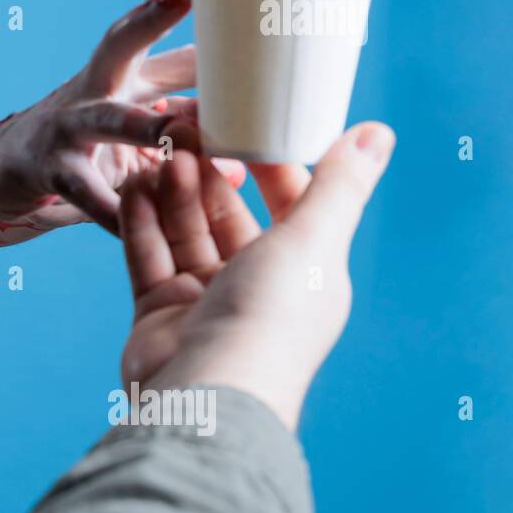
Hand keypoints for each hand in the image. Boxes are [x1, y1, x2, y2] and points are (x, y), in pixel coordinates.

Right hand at [0, 0, 242, 234]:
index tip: (248, 1)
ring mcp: (69, 127)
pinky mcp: (50, 170)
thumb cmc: (78, 145)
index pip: (169, 45)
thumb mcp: (129, 129)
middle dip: (149, 19)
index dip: (205, 25)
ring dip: (143, 124)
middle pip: (121, 45)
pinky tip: (132, 225)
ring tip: (175, 130)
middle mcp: (96, 90)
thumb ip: (182, 138)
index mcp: (123, 77)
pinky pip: (85, 192)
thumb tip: (239, 161)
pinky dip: (110, 211)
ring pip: (108, 119)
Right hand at [116, 122, 395, 430]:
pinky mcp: (159, 311)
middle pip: (228, 214)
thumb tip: (377, 133)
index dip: (268, 162)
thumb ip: (341, 184)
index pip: (289, 202)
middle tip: (187, 131)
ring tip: (161, 152)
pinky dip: (141, 219)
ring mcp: (204, 299)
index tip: (243, 123)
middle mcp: (254, 284)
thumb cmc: (269, 318)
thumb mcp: (314, 240)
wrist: (207, 389)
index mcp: (304, 271)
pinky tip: (134, 184)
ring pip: (185, 230)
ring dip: (173, 189)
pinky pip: (148, 254)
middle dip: (209, 172)